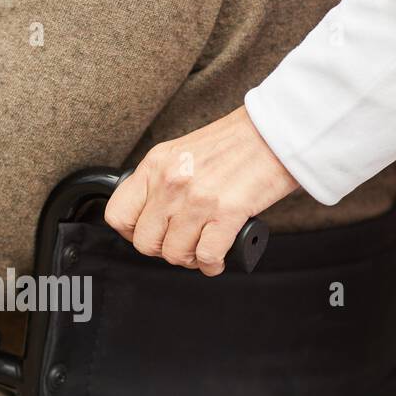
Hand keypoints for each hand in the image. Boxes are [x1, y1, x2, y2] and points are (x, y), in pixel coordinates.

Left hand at [104, 106, 298, 275]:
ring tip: (202, 249)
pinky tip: (218, 257)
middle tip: (181, 244)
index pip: (118, 214)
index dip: (131, 233)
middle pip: (145, 242)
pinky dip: (212, 264)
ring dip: (190, 259)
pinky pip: (206, 256)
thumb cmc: (237, 142)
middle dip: (164, 250)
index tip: (149, 234)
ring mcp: (197, 198)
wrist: (276, 132)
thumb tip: (154, 217)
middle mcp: (171, 181)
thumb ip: (163, 181)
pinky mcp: (227, 212)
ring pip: (175, 253)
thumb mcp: (183, 153)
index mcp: (156, 165)